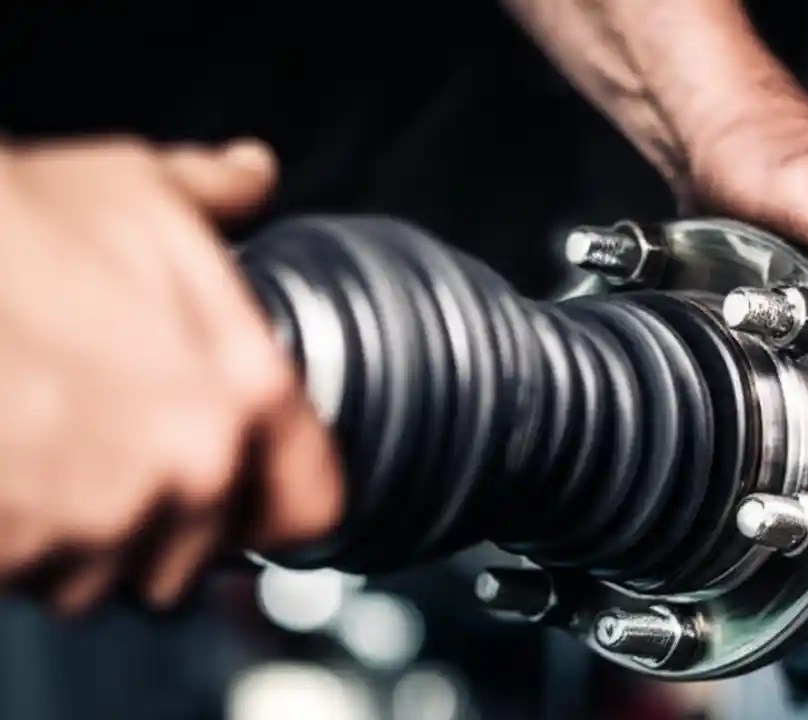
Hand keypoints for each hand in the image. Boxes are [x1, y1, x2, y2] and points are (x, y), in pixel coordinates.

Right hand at [0, 137, 341, 612]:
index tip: (250, 489)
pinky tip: (10, 477)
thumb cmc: (12, 226)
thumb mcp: (135, 187)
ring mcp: (94, 522)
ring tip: (57, 465)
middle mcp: (185, 474)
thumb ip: (217, 193)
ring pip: (109, 580)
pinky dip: (20, 550)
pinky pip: (31, 582)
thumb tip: (251, 173)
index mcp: (243, 398)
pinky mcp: (9, 555)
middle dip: (165, 520)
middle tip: (120, 456)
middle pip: (199, 555)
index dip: (278, 500)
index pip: (310, 510)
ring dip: (89, 545)